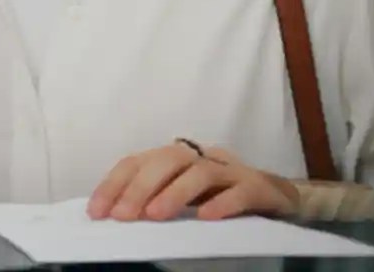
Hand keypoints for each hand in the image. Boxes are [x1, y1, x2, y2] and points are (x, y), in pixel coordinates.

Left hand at [87, 140, 300, 221]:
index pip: (137, 162)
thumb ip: (151, 198)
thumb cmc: (217, 195)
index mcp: (174, 157)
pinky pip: (239, 190)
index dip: (113, 184)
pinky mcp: (257, 186)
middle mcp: (199, 157)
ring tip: (155, 215)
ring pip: (200, 172)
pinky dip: (221, 202)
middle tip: (123, 216)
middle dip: (140, 187)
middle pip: (166, 161)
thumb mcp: (180, 194)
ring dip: (174, 193)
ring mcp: (229, 170)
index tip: (97, 211)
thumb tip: (115, 213)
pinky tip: (206, 217)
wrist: (276, 196)